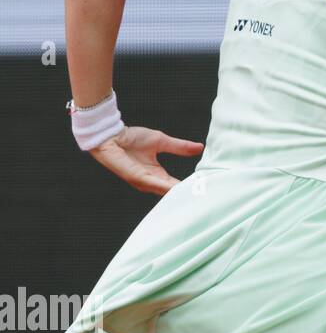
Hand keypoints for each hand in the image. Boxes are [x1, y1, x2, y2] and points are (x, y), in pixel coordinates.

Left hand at [86, 126, 204, 194]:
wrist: (111, 134)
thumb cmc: (130, 138)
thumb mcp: (162, 141)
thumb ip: (180, 147)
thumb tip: (200, 147)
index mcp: (156, 174)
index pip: (175, 185)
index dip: (189, 187)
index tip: (205, 190)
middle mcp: (150, 181)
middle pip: (171, 193)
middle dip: (186, 196)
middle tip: (206, 198)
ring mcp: (143, 181)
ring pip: (164, 192)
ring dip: (179, 194)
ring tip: (195, 195)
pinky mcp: (136, 177)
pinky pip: (153, 184)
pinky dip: (165, 188)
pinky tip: (177, 189)